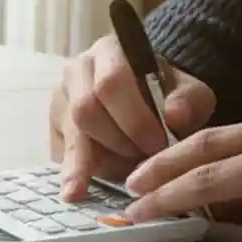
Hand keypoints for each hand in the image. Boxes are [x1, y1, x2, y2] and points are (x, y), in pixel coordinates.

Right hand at [50, 35, 216, 199]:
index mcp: (110, 52)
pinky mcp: (53, 127)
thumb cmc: (166, 94)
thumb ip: (188, 101)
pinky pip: (60, 153)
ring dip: (97, 162)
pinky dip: (78, 172)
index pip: (112, 82)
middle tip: (142, 164)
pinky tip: (85, 189)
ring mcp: (60, 99)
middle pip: (85, 110)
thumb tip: (174, 117)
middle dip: (116, 143)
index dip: (134, 119)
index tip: (157, 146)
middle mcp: (77, 71)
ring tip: (119, 181)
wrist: (145, 97)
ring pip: (71, 134)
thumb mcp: (189, 92)